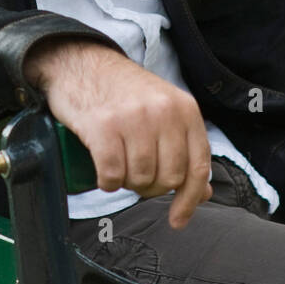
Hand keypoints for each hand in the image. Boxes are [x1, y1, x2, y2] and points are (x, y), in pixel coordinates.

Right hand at [24, 38, 212, 229]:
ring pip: (139, 179)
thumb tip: (202, 193)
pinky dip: (106, 182)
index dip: (189, 199)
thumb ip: (185, 147)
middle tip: (134, 174)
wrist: (82, 63)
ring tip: (118, 166)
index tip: (177, 219)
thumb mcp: (163, 112)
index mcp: (185, 109)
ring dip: (126, 183)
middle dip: (150, 187)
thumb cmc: (123, 93)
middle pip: (168, 178)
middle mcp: (163, 112)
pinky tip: (103, 172)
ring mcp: (133, 118)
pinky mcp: (102, 126)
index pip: (197, 166)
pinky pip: (111, 175)